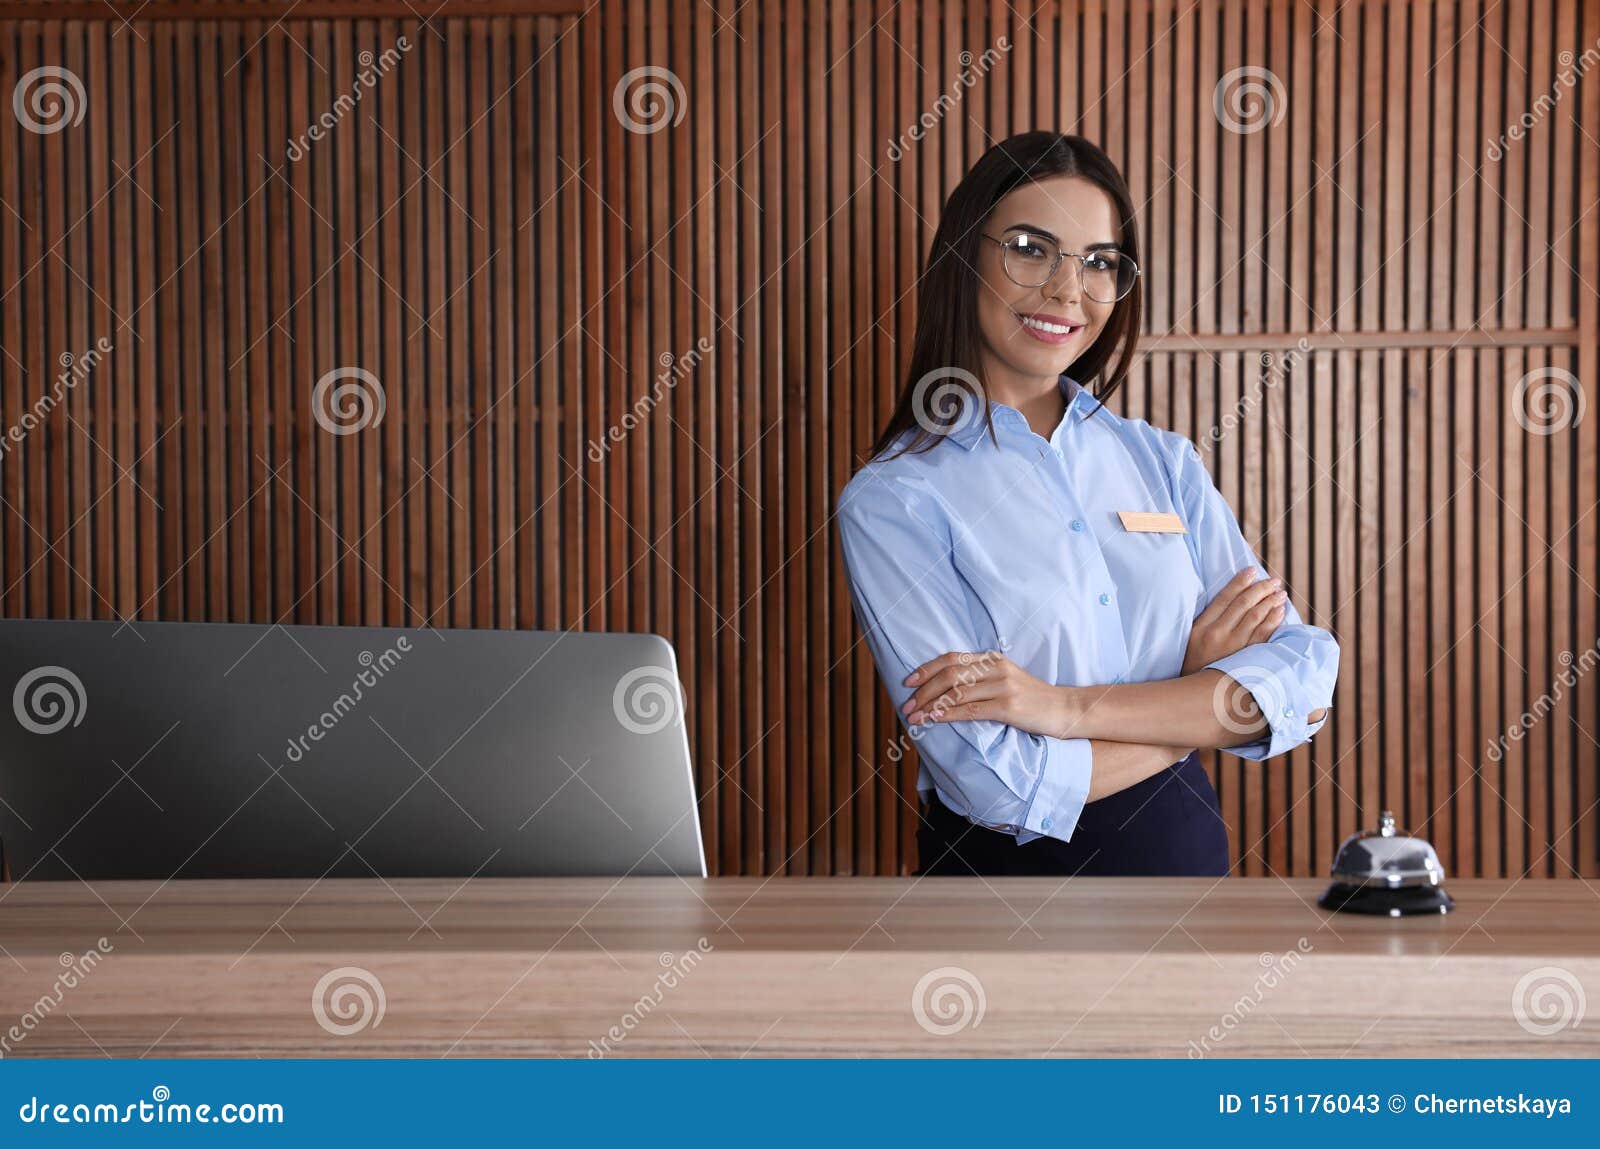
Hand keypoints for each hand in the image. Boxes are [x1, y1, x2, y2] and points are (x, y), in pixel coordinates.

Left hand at [900, 650, 1067, 736]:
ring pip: (956, 692)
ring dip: (930, 704)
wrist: (1065, 709)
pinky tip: (934, 719)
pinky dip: (948, 714)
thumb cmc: (1032, 698)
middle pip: (949, 674)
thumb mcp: (1006, 679)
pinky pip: (970, 710)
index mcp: (993, 658)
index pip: (951, 658)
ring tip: (914, 715)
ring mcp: (1003, 686)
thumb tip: (945, 686)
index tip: (909, 682)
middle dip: (923, 690)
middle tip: (907, 704)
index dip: (926, 669)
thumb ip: (981, 677)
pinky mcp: (1008, 706)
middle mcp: (996, 668)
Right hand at [1182, 568, 1286, 675]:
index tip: (1252, 570)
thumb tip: (1227, 600)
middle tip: (1273, 580)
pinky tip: (1279, 611)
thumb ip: (1206, 620)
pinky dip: (1273, 621)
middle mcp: (1218, 634)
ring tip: (1280, 592)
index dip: (1239, 582)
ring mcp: (1233, 647)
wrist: (1195, 693)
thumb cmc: (1192, 662)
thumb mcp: (1190, 639)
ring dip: (1270, 601)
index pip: (1224, 598)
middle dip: (1260, 588)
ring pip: (1256, 617)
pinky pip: (1263, 636)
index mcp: (1201, 627)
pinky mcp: (1245, 659)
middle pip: (1243, 604)